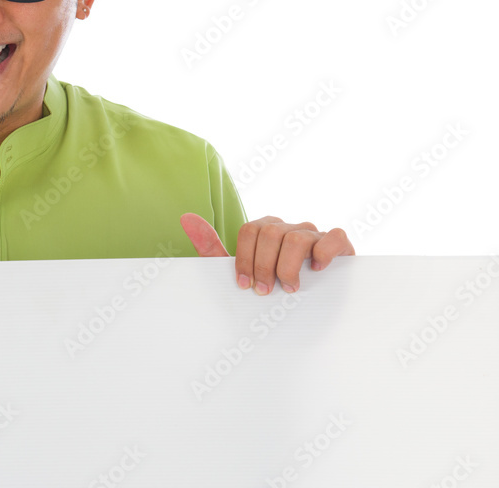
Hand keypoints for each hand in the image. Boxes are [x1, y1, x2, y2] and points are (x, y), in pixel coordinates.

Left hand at [179, 213, 354, 294]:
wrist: (311, 307)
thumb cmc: (272, 285)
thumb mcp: (240, 270)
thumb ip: (212, 247)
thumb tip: (186, 218)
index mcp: (264, 230)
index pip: (249, 230)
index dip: (244, 259)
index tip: (244, 285)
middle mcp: (288, 227)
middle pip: (270, 232)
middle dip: (264, 266)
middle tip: (266, 291)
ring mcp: (314, 234)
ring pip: (297, 237)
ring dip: (289, 267)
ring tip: (290, 289)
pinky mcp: (339, 245)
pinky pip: (334, 236)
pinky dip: (325, 251)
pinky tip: (318, 270)